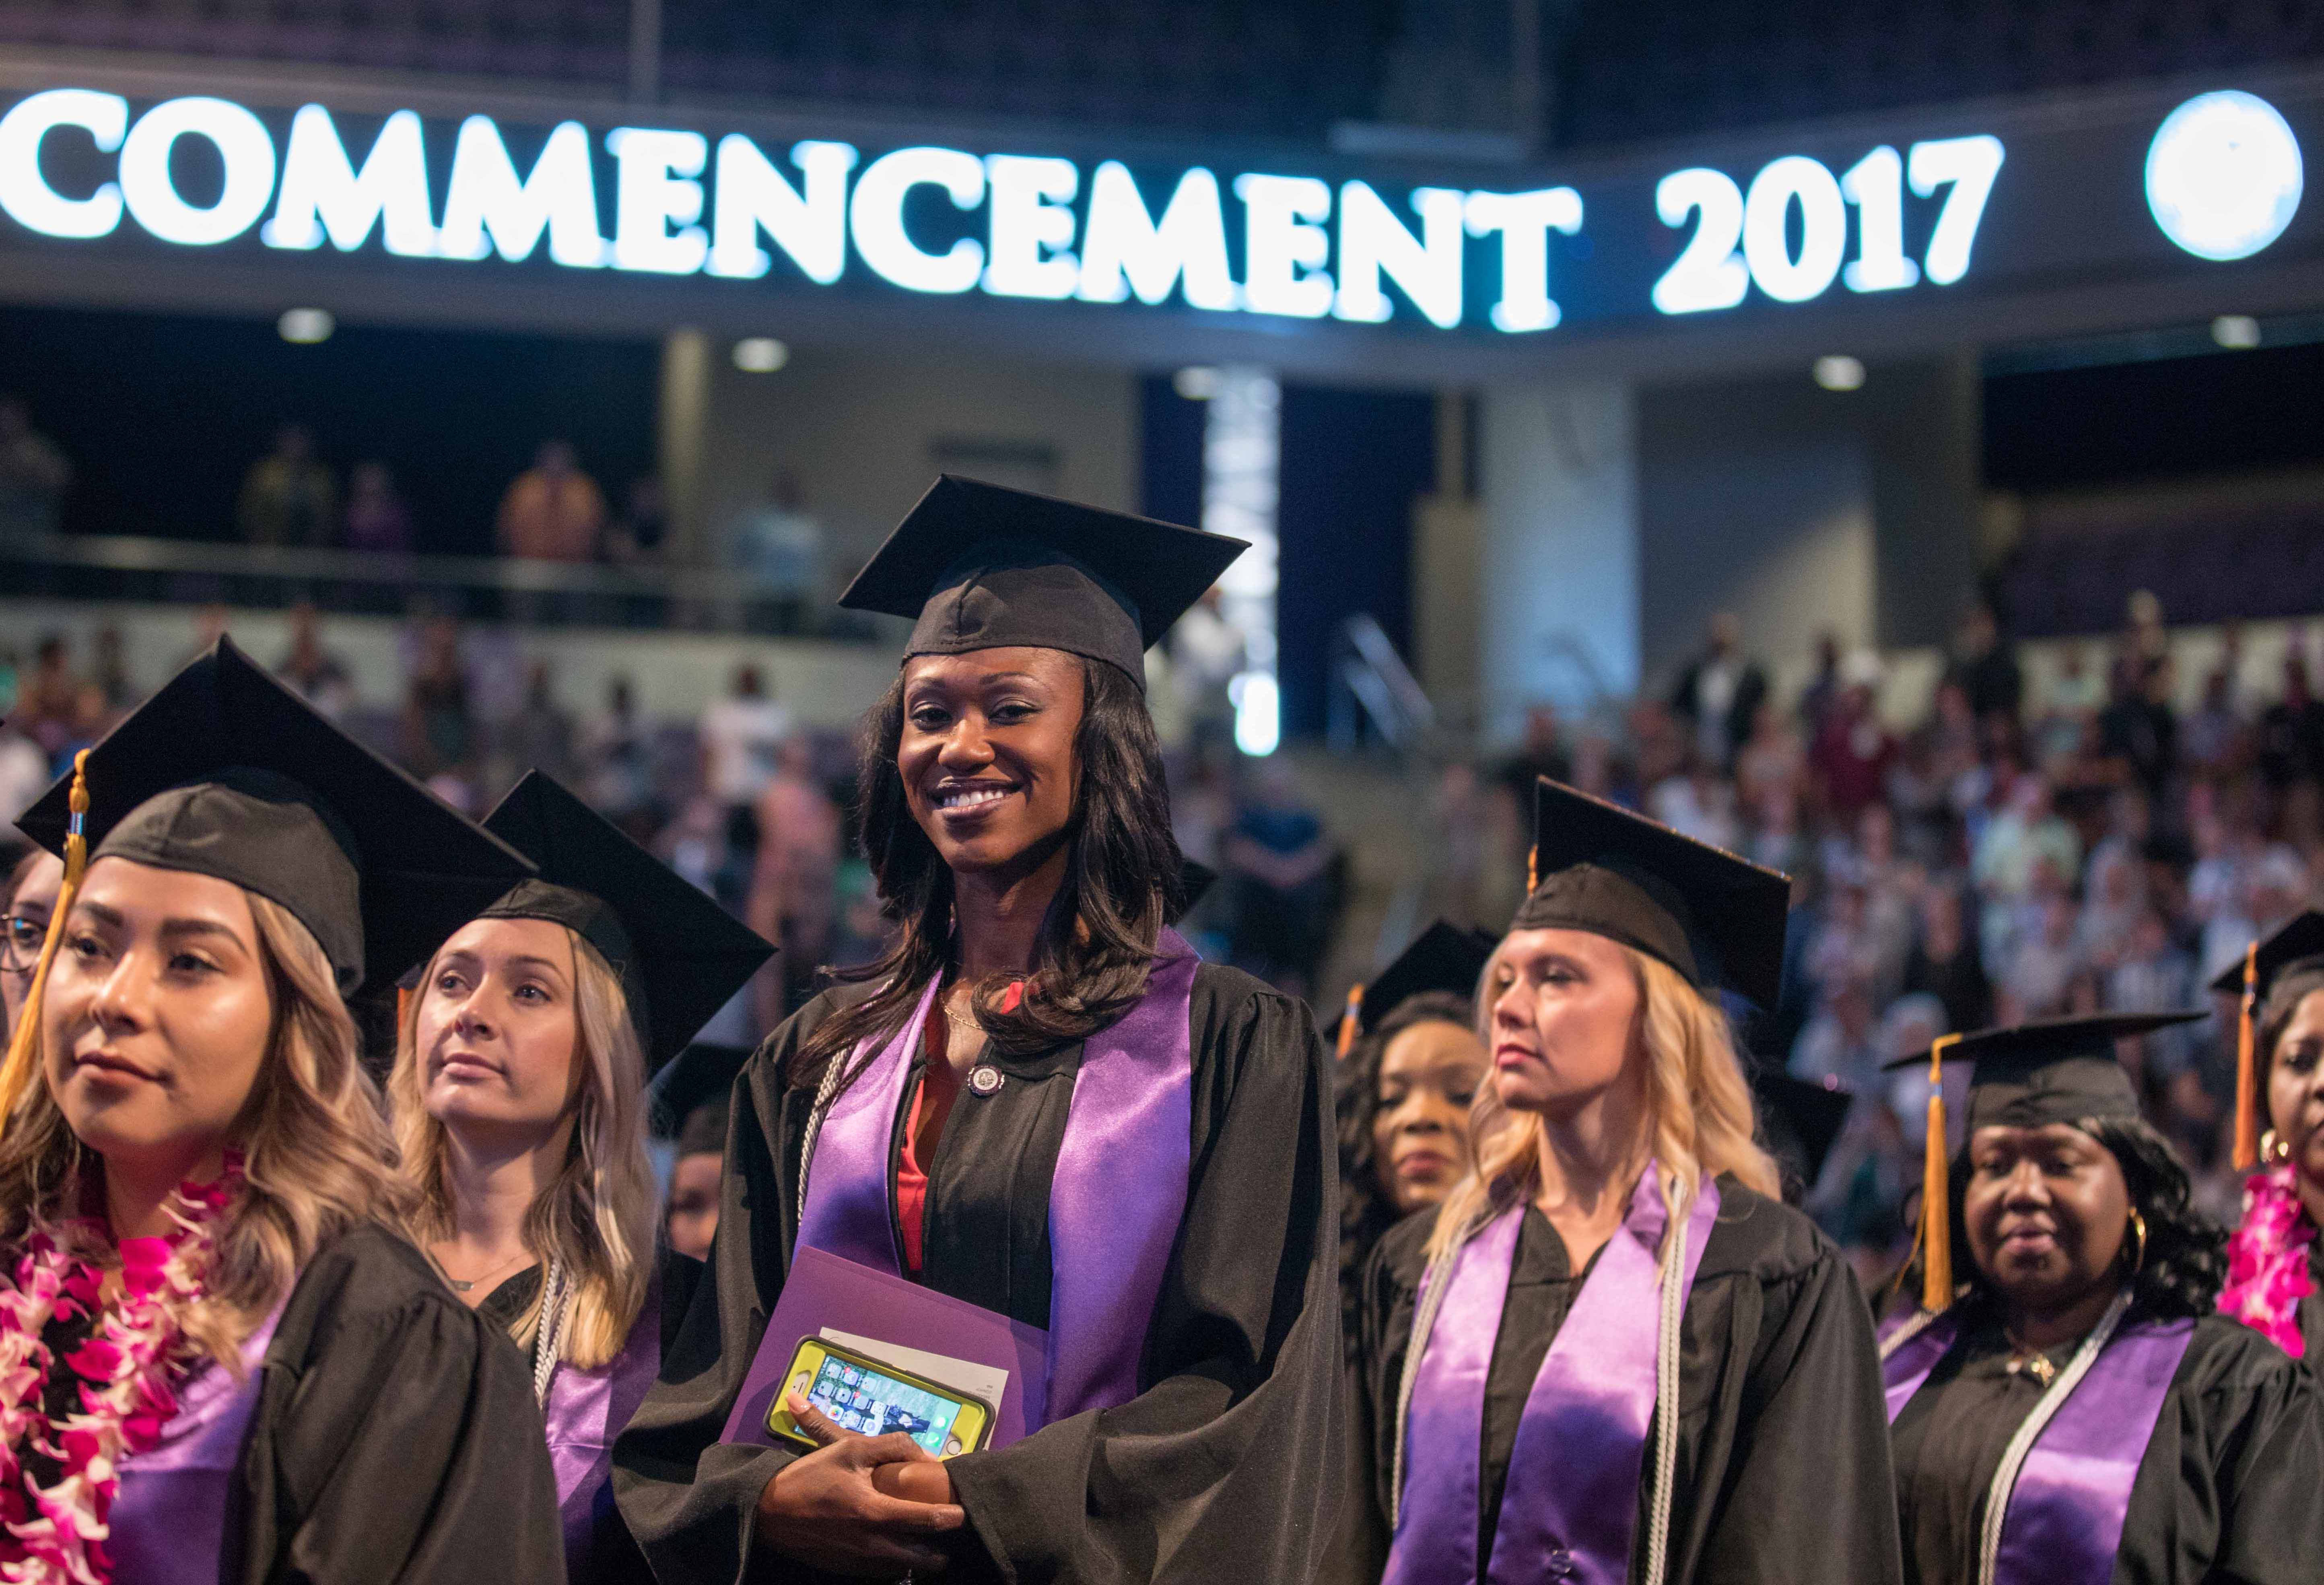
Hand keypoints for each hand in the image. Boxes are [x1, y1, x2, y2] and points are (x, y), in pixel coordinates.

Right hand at [755, 1395, 964, 1575]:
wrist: (770, 1510)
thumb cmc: (812, 1476)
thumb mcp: (851, 1447)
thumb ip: (894, 1446)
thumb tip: (927, 1457)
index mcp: (875, 1514)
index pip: (930, 1522)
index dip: (954, 1517)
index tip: (963, 1510)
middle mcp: (873, 1545)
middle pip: (926, 1560)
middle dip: (943, 1547)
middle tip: (948, 1529)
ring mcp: (860, 1563)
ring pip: (907, 1569)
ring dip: (922, 1557)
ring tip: (927, 1538)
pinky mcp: (849, 1571)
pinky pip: (885, 1572)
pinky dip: (898, 1561)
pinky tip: (898, 1543)